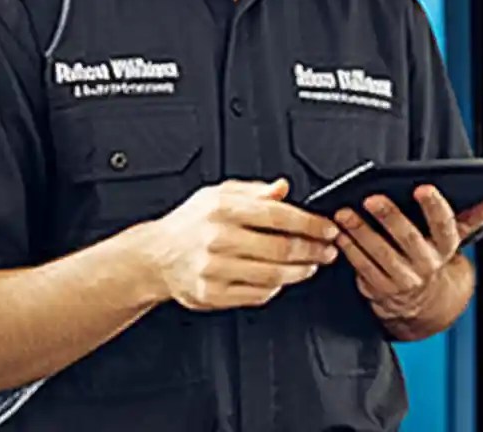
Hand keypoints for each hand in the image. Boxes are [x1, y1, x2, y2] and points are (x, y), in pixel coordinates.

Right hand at [143, 179, 339, 310]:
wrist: (154, 256)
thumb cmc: (190, 223)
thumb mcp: (219, 194)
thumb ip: (254, 191)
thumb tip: (283, 187)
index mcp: (223, 209)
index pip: (279, 214)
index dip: (311, 224)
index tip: (328, 228)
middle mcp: (218, 238)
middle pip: (281, 248)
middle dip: (313, 250)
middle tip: (328, 250)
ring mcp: (214, 269)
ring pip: (273, 275)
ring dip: (300, 271)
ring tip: (311, 265)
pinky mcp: (212, 294)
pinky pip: (256, 295)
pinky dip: (276, 288)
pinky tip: (284, 279)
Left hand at [334, 185, 482, 319]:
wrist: (426, 305)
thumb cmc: (439, 254)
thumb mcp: (462, 234)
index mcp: (447, 247)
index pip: (445, 224)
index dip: (435, 207)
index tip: (423, 186)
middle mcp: (427, 265)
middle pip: (408, 238)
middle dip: (390, 217)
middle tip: (372, 197)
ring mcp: (403, 280)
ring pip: (381, 253)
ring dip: (361, 231)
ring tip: (345, 212)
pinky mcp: (380, 290)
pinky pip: (363, 268)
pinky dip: (350, 249)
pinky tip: (340, 233)